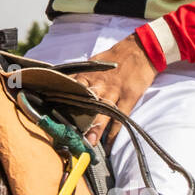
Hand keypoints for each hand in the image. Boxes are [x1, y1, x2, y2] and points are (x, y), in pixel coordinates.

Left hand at [72, 33, 158, 149]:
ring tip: (89, 143)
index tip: (53, 115)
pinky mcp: (129, 97)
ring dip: (96, 129)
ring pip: (103, 113)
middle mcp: (99, 85)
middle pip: (86, 104)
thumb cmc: (114, 58)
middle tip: (70, 134)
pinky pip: (121, 117)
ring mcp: (115, 92)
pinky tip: (109, 145)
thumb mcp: (93, 63)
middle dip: (78, 120)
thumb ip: (80, 76)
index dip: (62, 103)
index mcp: (88, 76)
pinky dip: (115, 132)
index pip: (71, 90)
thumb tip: (62, 85)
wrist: (141, 50)